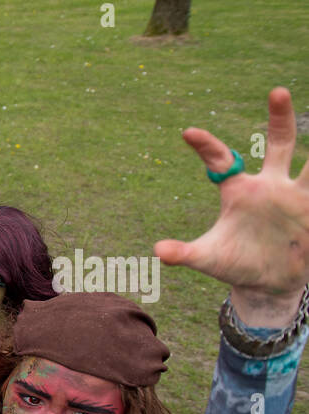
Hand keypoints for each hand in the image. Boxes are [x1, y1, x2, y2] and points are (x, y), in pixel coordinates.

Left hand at [155, 87, 308, 325]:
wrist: (267, 283)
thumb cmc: (235, 264)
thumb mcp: (208, 258)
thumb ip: (184, 253)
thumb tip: (158, 251)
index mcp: (240, 190)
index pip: (221, 162)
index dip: (206, 147)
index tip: (188, 132)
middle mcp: (271, 185)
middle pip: (280, 143)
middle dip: (279, 117)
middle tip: (277, 91)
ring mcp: (297, 196)